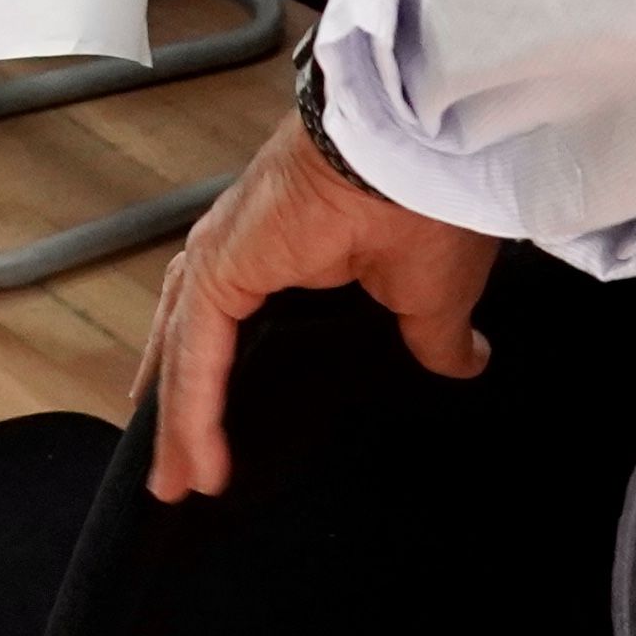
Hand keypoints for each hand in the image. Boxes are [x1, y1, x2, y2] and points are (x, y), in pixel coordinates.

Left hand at [135, 113, 501, 498]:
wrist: (421, 153)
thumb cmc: (428, 199)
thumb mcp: (431, 294)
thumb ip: (433, 336)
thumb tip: (462, 359)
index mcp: (285, 249)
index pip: (231, 327)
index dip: (221, 383)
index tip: (218, 442)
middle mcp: (241, 247)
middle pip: (188, 341)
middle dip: (176, 404)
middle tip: (172, 468)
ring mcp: (223, 253)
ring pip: (185, 355)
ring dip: (178, 422)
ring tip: (175, 483)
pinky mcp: (219, 266)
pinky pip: (196, 354)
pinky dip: (192, 411)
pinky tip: (194, 462)